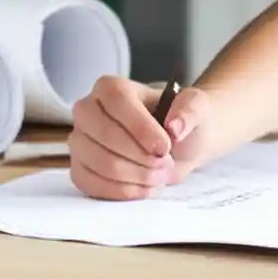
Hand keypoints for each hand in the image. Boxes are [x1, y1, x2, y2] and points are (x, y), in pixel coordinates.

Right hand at [69, 76, 211, 200]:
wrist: (180, 145)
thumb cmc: (183, 122)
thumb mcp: (197, 107)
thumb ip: (190, 110)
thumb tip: (175, 126)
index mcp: (111, 87)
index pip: (117, 102)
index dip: (141, 128)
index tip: (164, 147)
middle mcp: (88, 110)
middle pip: (104, 135)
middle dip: (140, 156)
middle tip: (166, 163)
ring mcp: (80, 141)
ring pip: (98, 163)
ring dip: (135, 175)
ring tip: (159, 175)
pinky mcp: (80, 168)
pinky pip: (90, 184)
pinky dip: (122, 191)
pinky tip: (144, 187)